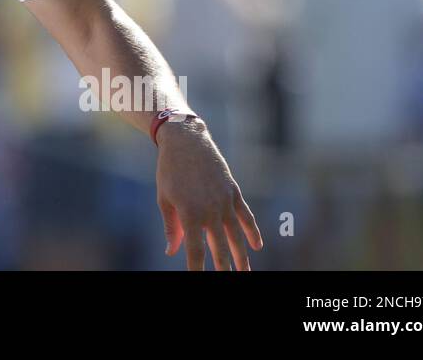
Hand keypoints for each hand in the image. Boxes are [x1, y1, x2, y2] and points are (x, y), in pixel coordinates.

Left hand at [156, 120, 262, 269]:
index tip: (198, 279)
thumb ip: (171, 226)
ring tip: (245, 273)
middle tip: (228, 281)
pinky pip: (246, 216)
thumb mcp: (164, 198)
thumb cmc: (169, 170)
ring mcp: (225, 201)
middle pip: (220, 248)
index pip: (195, 250)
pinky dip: (252, 231)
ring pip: (237, 235)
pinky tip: (257, 246)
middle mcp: (210, 210)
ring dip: (242, 256)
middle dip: (224, 268)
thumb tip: (171, 251)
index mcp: (189, 213)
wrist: (186, 141)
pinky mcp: (233, 192)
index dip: (197, 268)